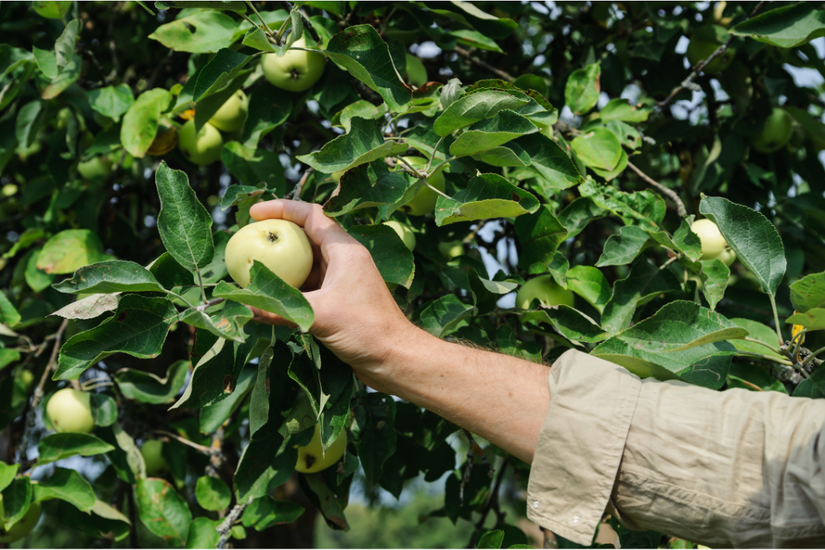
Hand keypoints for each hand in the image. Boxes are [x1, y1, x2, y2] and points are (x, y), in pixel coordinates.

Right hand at [247, 200, 417, 386]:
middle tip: (249, 240)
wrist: (395, 359)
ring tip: (253, 268)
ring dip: (283, 265)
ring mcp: (344, 280)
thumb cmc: (367, 330)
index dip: (281, 209)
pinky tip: (271, 297)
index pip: (311, 215)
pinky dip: (291, 287)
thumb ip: (281, 309)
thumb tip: (244, 307)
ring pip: (307, 263)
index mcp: (345, 250)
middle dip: (278, 236)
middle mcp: (345, 260)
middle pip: (307, 236)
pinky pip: (311, 285)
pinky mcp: (341, 300)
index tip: (254, 213)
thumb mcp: (320, 315)